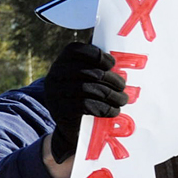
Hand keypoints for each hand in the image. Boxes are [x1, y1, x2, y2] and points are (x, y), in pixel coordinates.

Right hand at [41, 42, 127, 162]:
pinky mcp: (59, 110)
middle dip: (111, 79)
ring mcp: (54, 92)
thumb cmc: (86, 96)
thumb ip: (99, 64)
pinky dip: (104, 108)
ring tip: (122, 100)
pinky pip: (85, 105)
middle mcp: (55, 75)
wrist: (72, 127)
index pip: (76, 50)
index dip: (97, 55)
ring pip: (88, 89)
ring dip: (111, 95)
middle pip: (88, 71)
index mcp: (62, 61)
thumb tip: (122, 51)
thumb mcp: (89, 78)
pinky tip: (113, 110)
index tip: (112, 64)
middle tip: (123, 87)